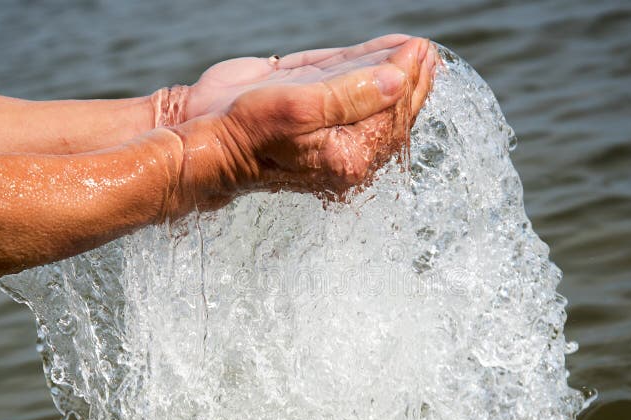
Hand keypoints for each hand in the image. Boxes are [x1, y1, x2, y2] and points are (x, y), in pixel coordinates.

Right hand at [167, 36, 436, 214]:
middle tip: (428, 50)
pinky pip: (346, 92)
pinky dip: (364, 71)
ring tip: (416, 51)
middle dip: (410, 78)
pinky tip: (381, 55)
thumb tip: (400, 79)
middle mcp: (344, 153)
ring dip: (393, 73)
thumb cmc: (245, 130)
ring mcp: (328, 135)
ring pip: (371, 100)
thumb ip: (354, 94)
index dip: (409, 79)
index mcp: (348, 160)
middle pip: (389, 113)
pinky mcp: (310, 115)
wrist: (202, 137)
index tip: (421, 48)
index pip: (392, 116)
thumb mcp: (301, 109)